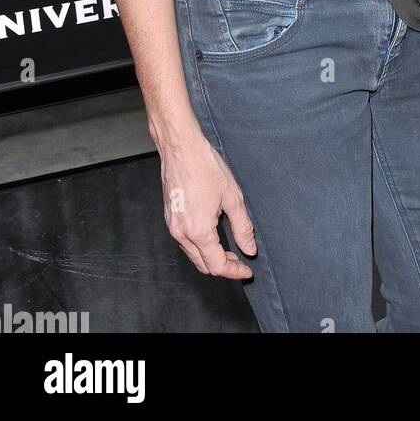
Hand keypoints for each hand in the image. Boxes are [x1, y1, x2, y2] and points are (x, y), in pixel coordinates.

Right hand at [157, 130, 255, 278]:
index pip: (217, 265)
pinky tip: (213, 236)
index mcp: (199, 230)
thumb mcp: (232, 196)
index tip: (247, 270)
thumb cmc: (206, 167)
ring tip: (230, 249)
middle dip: (223, 266)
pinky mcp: (169, 218)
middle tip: (241, 260)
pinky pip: (185, 243)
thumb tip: (249, 248)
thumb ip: (242, 226)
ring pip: (193, 255)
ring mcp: (173, 227)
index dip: (234, 271)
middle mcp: (182, 233)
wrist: (180, 148)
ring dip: (211, 257)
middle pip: (203, 264)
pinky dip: (200, 246)